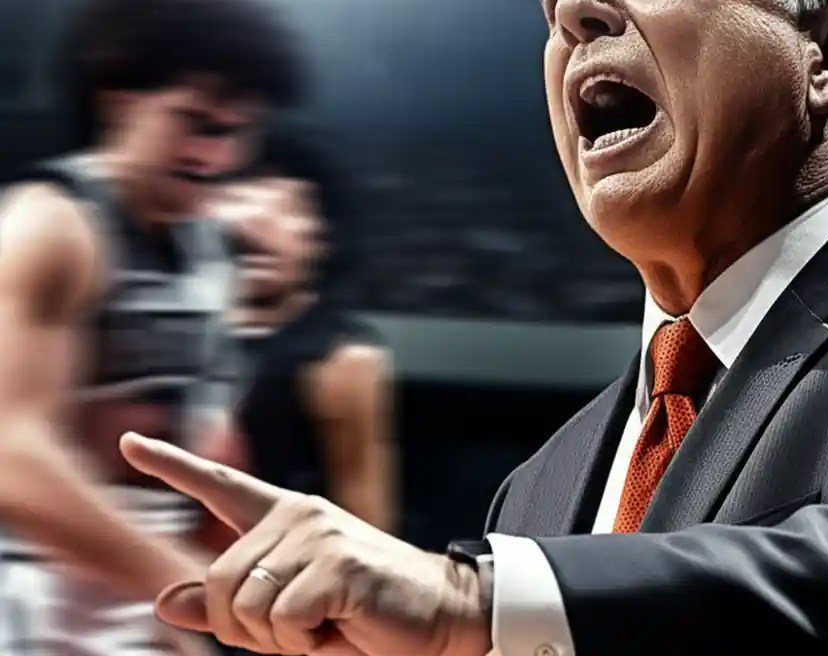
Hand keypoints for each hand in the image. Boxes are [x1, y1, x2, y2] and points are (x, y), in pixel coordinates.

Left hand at [119, 433, 490, 655]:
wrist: (443, 615)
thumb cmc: (366, 616)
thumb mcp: (286, 615)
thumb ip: (229, 604)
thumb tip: (166, 601)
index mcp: (286, 519)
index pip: (221, 485)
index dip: (172, 465)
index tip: (132, 444)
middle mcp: (299, 516)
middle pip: (216, 581)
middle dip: (241, 628)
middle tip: (294, 633)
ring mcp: (319, 535)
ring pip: (244, 605)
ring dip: (276, 639)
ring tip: (321, 628)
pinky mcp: (338, 563)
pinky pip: (281, 620)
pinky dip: (302, 643)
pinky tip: (337, 628)